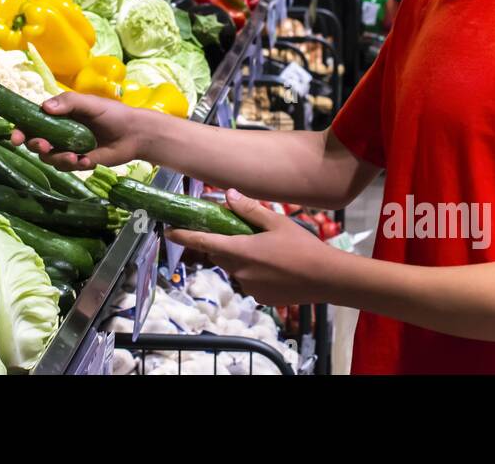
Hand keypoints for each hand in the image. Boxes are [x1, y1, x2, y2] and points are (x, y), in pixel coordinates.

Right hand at [11, 92, 152, 171]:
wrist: (134, 134)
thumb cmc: (112, 113)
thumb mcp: (90, 103)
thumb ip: (68, 103)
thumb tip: (44, 107)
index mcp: (58, 116)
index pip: (32, 123)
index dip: (20, 131)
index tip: (16, 138)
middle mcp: (59, 133)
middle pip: (36, 143)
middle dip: (37, 146)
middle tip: (46, 146)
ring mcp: (67, 148)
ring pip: (50, 158)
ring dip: (57, 158)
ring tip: (74, 157)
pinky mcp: (78, 162)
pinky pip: (66, 167)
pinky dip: (73, 165)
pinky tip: (86, 161)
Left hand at [167, 190, 330, 305]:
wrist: (326, 279)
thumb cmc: (302, 247)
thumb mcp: (276, 222)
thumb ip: (249, 210)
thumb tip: (227, 195)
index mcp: (240, 250)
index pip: (203, 241)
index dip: (183, 235)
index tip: (169, 230)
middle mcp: (240, 271)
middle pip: (219, 254)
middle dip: (222, 243)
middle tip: (238, 232)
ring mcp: (249, 288)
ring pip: (234, 268)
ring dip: (240, 258)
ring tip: (266, 250)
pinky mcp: (261, 299)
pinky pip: (249, 282)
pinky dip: (254, 273)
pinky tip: (274, 267)